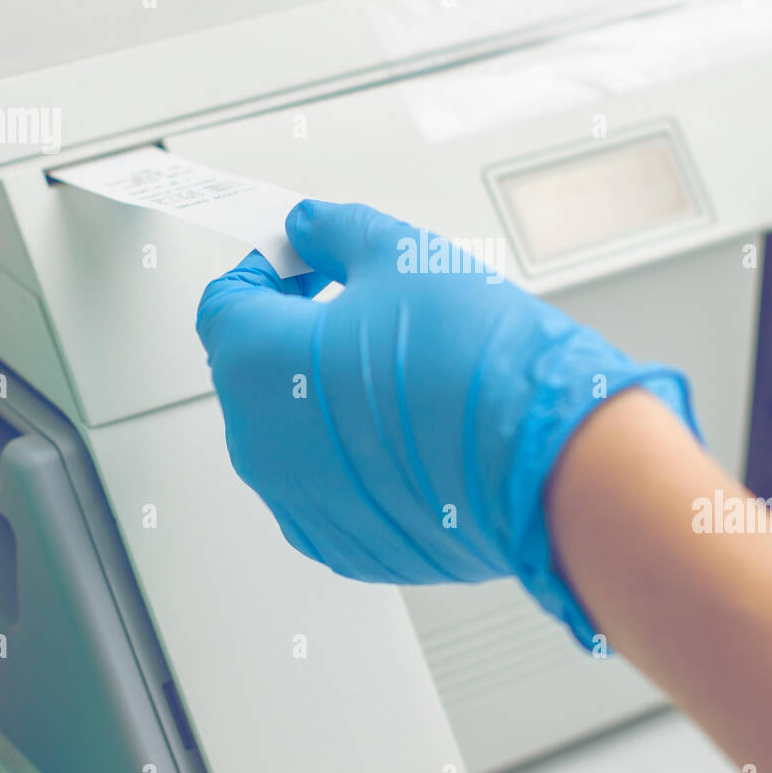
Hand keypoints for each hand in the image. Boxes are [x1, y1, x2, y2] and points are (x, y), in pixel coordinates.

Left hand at [196, 200, 698, 646]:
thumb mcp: (402, 257)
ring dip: (323, 397)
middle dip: (296, 332)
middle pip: (251, 370)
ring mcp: (298, 504)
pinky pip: (327, 487)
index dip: (266, 272)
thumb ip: (337, 232)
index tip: (303, 261)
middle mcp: (258, 444)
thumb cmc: (477, 365)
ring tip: (401, 371)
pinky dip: (353, 456)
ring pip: (289, 434)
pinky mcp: (345, 546)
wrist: (547, 463)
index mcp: (255, 362)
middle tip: (360, 308)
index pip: (224, 302)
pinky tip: (412, 428)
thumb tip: (310, 226)